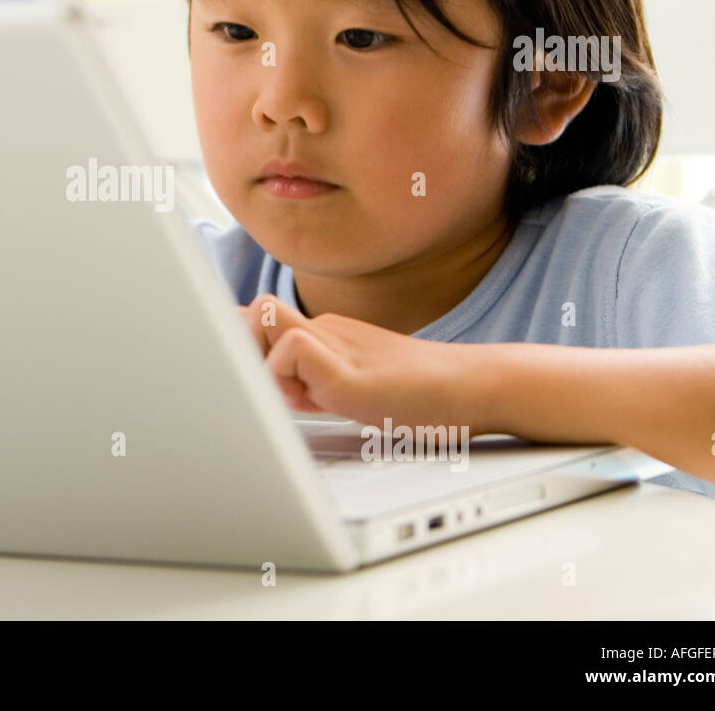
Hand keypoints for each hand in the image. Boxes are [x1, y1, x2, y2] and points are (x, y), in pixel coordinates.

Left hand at [237, 294, 489, 430]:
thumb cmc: (421, 395)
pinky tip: (314, 400)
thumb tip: (267, 385)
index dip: (240, 345)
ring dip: (260, 362)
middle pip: (249, 315)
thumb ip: (309, 382)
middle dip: (238, 349)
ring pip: (261, 322)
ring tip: (297, 397)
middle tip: (268, 387)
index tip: (247, 375)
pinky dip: (285, 375)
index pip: (256, 322)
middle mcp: (324, 330)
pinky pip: (292, 350)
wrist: (476, 388)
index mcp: (324, 333)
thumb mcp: (350, 386)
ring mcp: (336, 345)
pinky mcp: (348, 372)